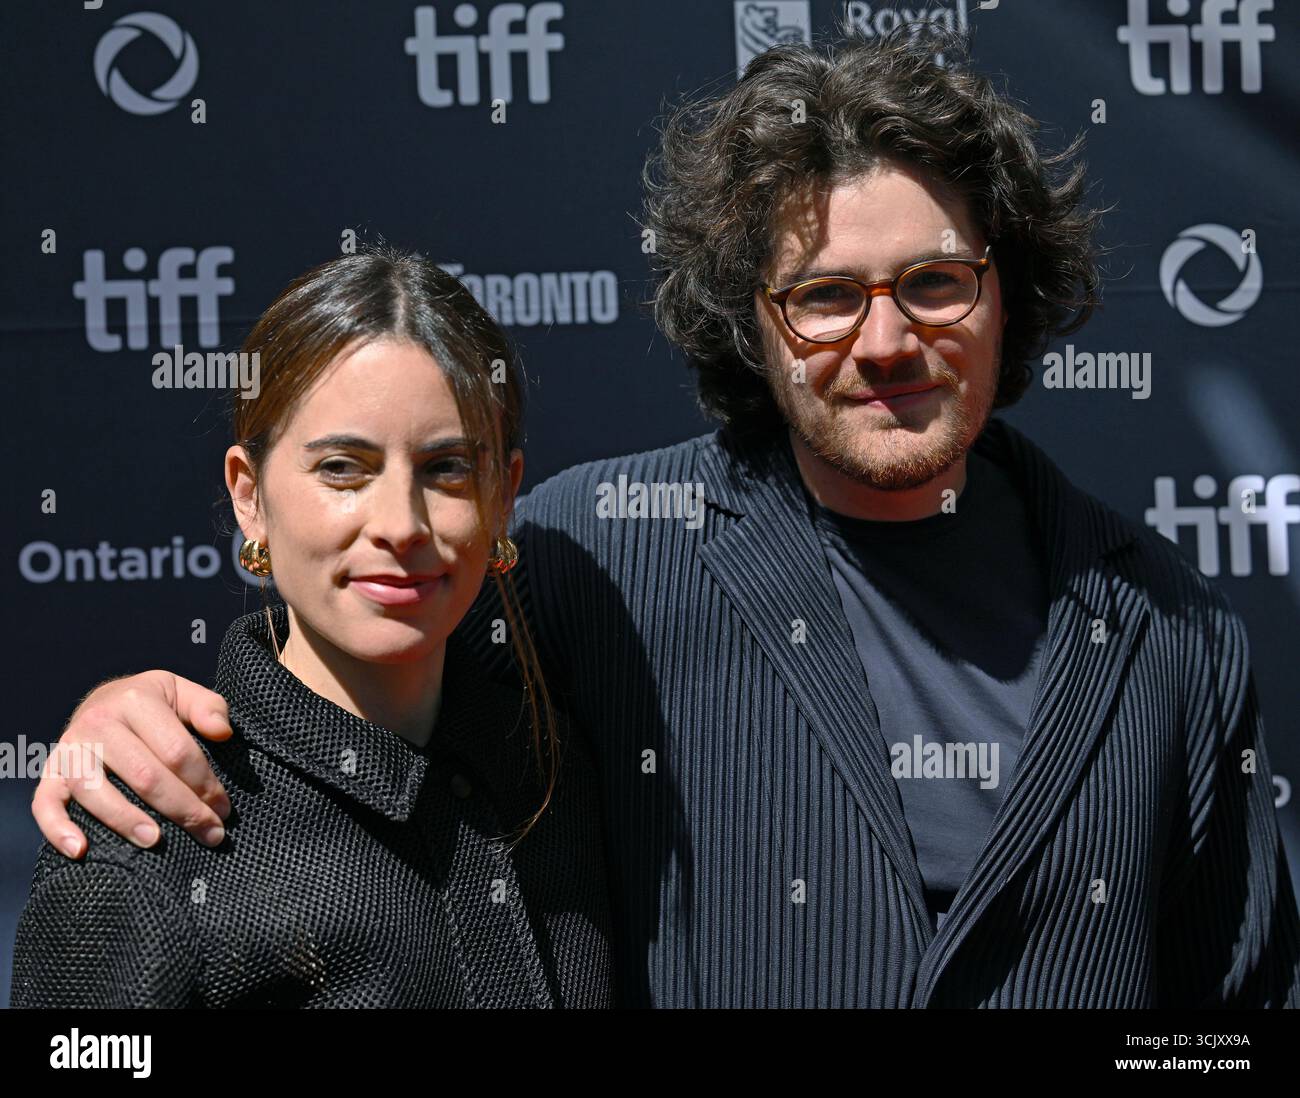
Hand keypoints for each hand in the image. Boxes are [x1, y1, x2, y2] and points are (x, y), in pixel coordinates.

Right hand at [32, 671, 233, 856]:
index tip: (224, 809)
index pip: (177, 751)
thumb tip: (222, 733)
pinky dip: (57, 828)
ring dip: (126, 821)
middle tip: (210, 835)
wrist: (104, 698)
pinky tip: (80, 851)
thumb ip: (208, 708)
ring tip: (156, 841)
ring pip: (95, 791)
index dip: (205, 783)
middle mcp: (98, 723)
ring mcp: (70, 748)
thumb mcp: (183, 692)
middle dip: (182, 809)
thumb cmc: (153, 703)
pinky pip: (45, 803)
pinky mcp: (50, 771)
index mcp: (136, 700)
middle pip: (144, 775)